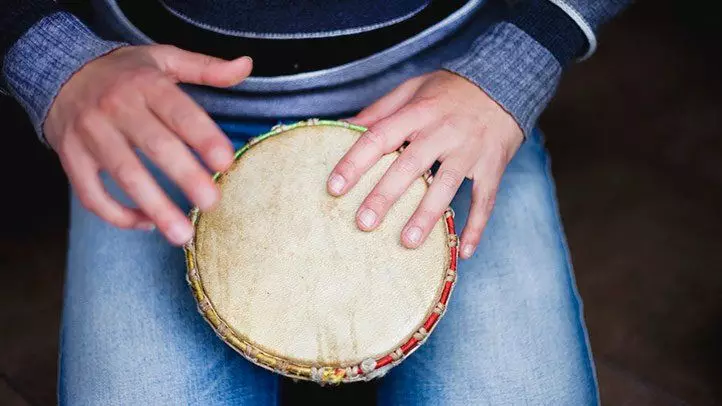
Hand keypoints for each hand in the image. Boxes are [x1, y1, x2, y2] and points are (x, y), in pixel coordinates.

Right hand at [44, 45, 252, 244]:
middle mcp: (116, 108)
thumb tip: (246, 65)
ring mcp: (90, 134)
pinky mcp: (71, 157)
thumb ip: (206, 67)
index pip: (179, 111)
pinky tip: (147, 224)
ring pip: (124, 175)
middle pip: (154, 146)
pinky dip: (117, 214)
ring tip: (182, 233)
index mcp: (145, 84)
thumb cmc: (125, 72)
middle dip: (185, 176)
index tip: (226, 162)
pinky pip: (92, 194)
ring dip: (155, 206)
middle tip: (212, 203)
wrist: (59, 71)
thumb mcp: (164, 58)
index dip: (203, 137)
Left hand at [327, 70, 522, 258]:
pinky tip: (464, 251)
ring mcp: (470, 150)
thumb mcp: (413, 89)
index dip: (355, 162)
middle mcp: (443, 131)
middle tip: (364, 223)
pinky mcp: (493, 166)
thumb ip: (379, 110)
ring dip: (427, 216)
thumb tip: (341, 126)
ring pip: (446, 186)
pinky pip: (485, 200)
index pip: (380, 136)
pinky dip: (476, 227)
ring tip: (407, 242)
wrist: (507, 82)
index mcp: (419, 111)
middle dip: (385, 195)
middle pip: (410, 165)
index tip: (334, 187)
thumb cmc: (451, 89)